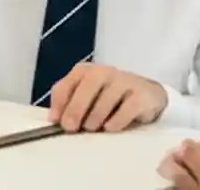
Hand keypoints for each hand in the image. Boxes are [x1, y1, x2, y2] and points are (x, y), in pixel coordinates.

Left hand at [48, 62, 166, 132]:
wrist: (145, 95)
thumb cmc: (108, 98)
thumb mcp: (85, 96)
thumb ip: (67, 102)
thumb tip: (54, 118)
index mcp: (85, 71)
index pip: (67, 83)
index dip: (59, 103)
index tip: (56, 121)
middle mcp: (105, 71)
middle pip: (88, 85)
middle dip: (76, 108)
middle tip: (71, 127)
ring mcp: (124, 81)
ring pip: (106, 98)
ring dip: (95, 117)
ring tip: (93, 128)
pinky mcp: (141, 95)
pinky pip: (127, 108)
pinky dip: (116, 120)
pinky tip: (110, 127)